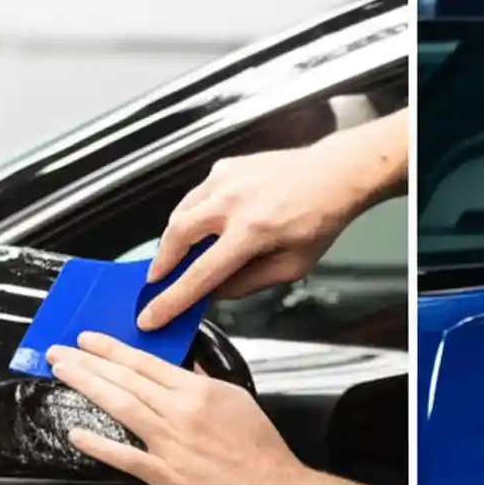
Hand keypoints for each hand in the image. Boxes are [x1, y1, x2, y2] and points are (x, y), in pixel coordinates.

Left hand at [45, 331, 305, 484]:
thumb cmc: (262, 455)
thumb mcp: (239, 404)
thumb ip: (208, 384)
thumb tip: (189, 368)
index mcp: (200, 392)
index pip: (148, 362)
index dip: (114, 348)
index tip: (90, 339)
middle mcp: (182, 413)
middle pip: (127, 379)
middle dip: (89, 361)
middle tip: (61, 350)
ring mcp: (171, 444)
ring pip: (122, 406)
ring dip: (88, 386)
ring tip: (64, 373)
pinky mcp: (166, 475)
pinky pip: (126, 456)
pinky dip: (100, 445)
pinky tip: (78, 433)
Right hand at [137, 107, 408, 330]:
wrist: (333, 173)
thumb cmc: (318, 222)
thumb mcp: (291, 267)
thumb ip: (248, 282)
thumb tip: (212, 292)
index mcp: (252, 233)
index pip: (201, 274)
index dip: (171, 300)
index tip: (149, 317)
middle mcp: (232, 203)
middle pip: (177, 236)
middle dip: (161, 264)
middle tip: (156, 283)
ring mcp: (224, 180)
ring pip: (181, 213)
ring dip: (173, 239)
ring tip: (176, 257)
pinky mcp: (224, 167)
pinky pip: (196, 196)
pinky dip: (192, 214)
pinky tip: (202, 226)